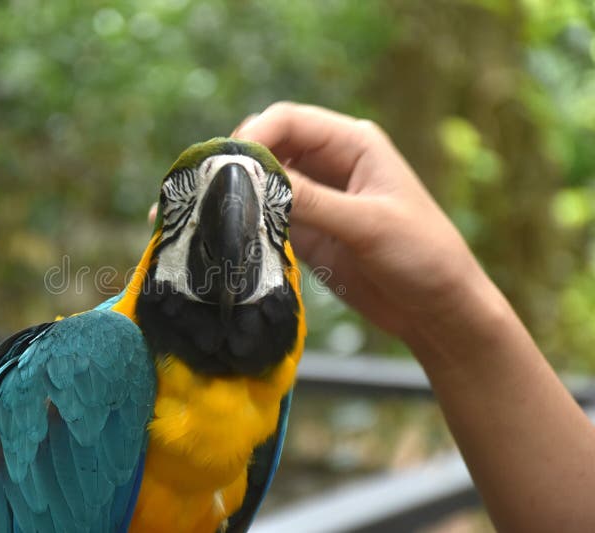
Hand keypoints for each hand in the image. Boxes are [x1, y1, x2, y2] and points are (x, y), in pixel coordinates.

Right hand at [231, 102, 500, 347]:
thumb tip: (254, 181)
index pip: (289, 121)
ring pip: (263, 183)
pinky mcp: (307, 231)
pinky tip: (227, 235)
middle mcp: (330, 163)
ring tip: (208, 213)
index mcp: (353, 143)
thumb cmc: (423, 256)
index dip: (254, 136)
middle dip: (239, 163)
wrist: (437, 310)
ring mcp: (316, 198)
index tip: (225, 164)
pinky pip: (268, 217)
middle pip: (269, 147)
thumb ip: (313, 202)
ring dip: (239, 195)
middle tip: (208, 189)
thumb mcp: (369, 225)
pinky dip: (247, 223)